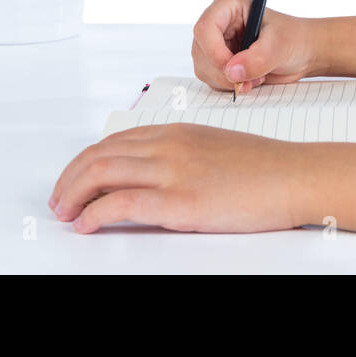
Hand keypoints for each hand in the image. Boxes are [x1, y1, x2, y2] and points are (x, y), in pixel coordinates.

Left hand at [48, 123, 303, 232]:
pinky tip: (87, 225)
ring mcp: (173, 171)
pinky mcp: (180, 201)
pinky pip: (120, 204)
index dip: (85, 162)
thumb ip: (182, 154)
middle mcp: (169, 145)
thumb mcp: (215, 148)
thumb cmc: (265, 167)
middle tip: (60, 202)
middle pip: (98, 155)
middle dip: (69, 180)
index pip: (114, 141)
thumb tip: (154, 175)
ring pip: (101, 174)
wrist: (295, 175)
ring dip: (74, 196)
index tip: (74, 181)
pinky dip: (95, 215)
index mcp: (177, 131)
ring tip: (67, 215)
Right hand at [191, 0, 320, 95]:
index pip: (204, 28)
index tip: (232, 69)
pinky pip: (212, 80)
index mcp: (228, 7)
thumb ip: (258, 58)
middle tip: (252, 76)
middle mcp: (217, 24)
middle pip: (201, 52)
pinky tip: (250, 79)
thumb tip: (232, 72)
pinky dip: (230, 86)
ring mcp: (215, 44)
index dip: (213, 51)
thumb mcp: (280, 45)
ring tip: (257, 74)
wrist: (302, 53)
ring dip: (229, 80)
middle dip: (224, 71)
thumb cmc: (294, 39)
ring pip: (204, 69)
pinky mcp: (218, 63)